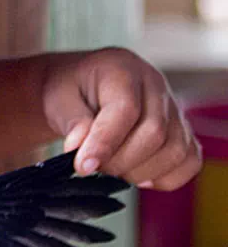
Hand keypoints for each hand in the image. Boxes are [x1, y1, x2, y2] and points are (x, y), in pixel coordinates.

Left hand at [41, 47, 201, 190]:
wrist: (81, 89)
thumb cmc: (70, 92)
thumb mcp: (58, 99)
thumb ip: (73, 122)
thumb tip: (82, 150)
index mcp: (123, 69)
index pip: (126, 109)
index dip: (106, 142)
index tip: (83, 166)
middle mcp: (155, 85)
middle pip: (155, 132)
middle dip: (121, 161)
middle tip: (94, 166)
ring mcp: (173, 108)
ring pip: (175, 150)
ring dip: (141, 171)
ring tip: (112, 168)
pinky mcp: (182, 130)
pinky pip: (189, 160)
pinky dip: (165, 177)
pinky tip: (138, 174)